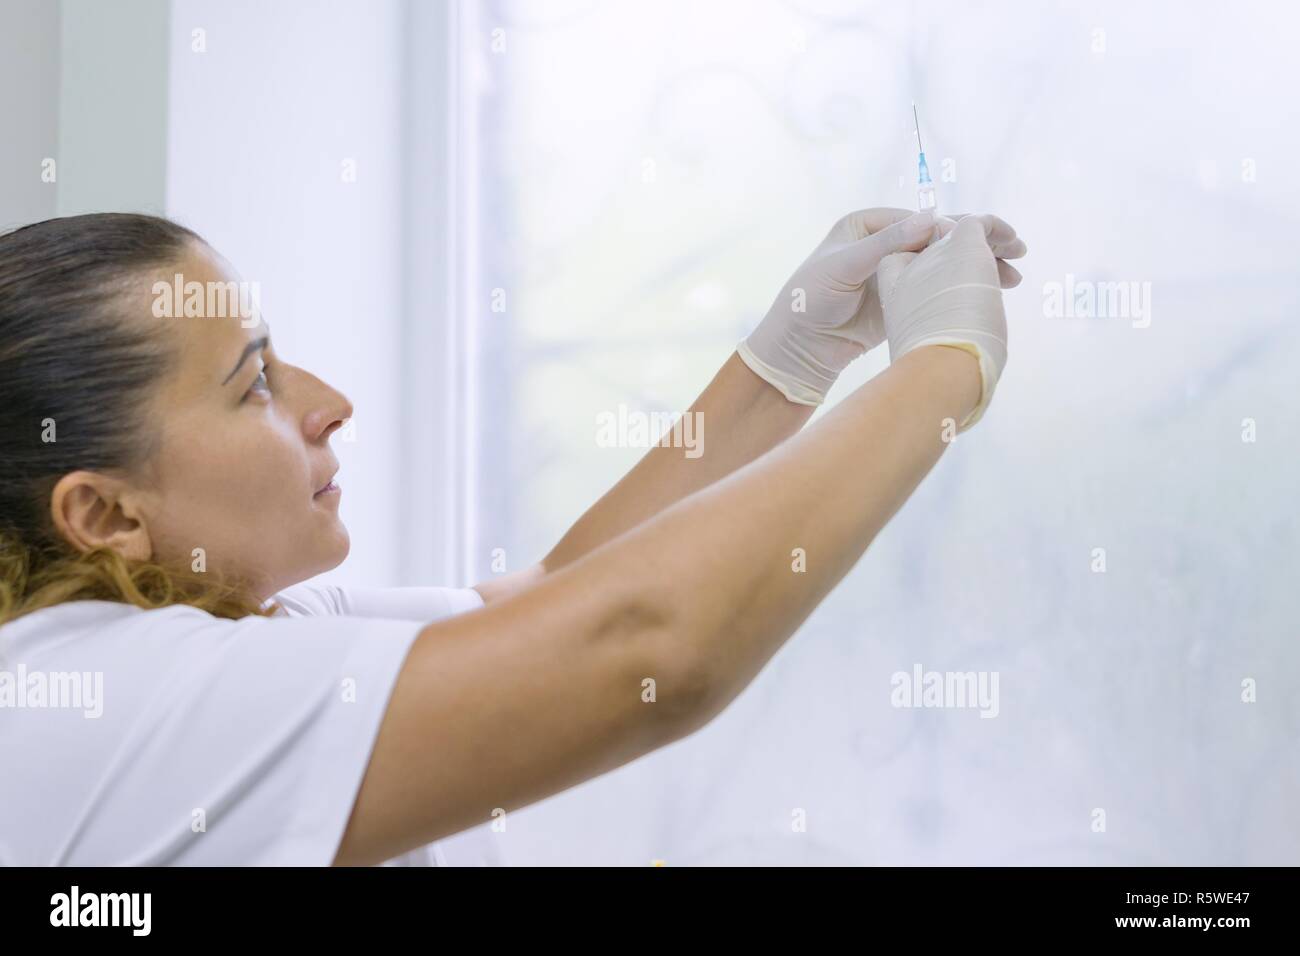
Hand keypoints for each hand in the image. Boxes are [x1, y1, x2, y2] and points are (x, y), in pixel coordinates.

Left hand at [738, 207, 1026, 405]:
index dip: (960, 226)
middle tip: (1017, 252)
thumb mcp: (844, 266)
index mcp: (869, 225)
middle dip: (980, 245)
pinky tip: (991, 296)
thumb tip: (930, 218)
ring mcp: (897, 274)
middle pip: (941, 240)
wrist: (797, 349)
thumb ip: (886, 244)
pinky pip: (938, 290)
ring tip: (1014, 278)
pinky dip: (964, 291)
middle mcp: (886, 244)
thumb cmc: (809, 300)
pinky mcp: (902, 301)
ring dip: (979, 270)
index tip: (992, 235)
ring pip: (946, 265)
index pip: (924, 220)